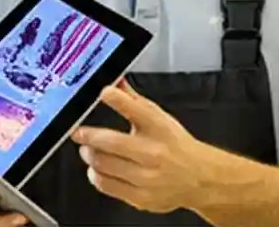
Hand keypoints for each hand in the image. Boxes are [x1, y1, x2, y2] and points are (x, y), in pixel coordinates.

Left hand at [70, 80, 216, 213]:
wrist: (199, 178)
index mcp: (159, 128)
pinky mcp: (141, 197)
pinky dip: (96, 175)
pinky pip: (107, 185)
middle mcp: (154, 152)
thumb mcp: (160, 117)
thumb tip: (115, 82)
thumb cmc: (176, 146)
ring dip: (89, 155)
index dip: (115, 98)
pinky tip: (97, 169)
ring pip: (104, 165)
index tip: (103, 93)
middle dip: (88, 136)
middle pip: (110, 142)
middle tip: (79, 133)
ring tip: (88, 150)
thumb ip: (133, 101)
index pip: (135, 108)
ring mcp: (147, 177)